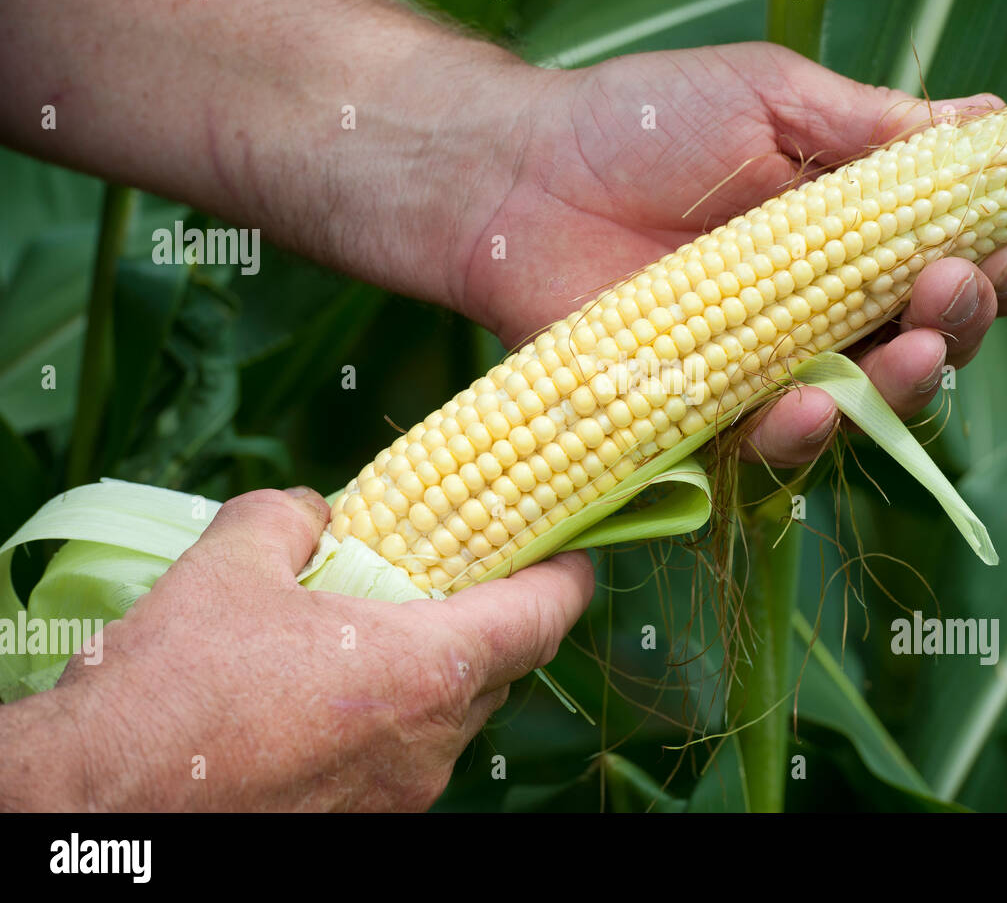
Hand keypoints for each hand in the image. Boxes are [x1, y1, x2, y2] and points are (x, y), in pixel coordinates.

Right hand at [18, 489, 592, 810]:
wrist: (97, 808)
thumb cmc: (170, 687)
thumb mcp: (229, 565)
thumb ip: (288, 518)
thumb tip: (312, 511)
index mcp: (424, 673)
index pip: (543, 617)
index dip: (569, 574)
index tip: (574, 546)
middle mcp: (429, 747)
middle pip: (502, 670)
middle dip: (491, 619)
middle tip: (459, 575)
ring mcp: (400, 798)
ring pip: (449, 721)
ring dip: (431, 673)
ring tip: (370, 634)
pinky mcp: (365, 830)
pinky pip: (403, 760)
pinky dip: (390, 719)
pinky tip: (328, 698)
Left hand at [441, 43, 1006, 466]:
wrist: (520, 178)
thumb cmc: (643, 123)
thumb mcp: (770, 97)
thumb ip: (874, 126)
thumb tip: (992, 119)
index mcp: (850, 229)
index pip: (952, 258)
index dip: (997, 261)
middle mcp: (823, 307)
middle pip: (926, 339)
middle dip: (962, 320)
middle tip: (953, 286)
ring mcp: (767, 366)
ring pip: (864, 402)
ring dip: (906, 386)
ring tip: (914, 350)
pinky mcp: (707, 413)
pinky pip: (767, 443)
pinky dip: (799, 432)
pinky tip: (810, 406)